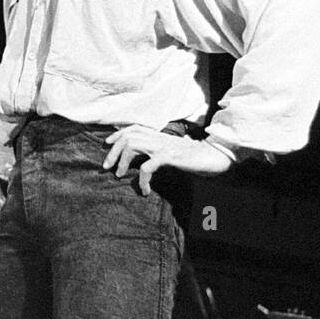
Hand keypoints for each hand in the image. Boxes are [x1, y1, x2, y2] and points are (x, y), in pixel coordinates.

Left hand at [102, 125, 231, 194]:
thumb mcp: (170, 150)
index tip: (106, 143)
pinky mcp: (169, 156)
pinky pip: (147, 166)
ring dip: (122, 162)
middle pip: (128, 136)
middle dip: (113, 151)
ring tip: (120, 175)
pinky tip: (144, 190)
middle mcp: (158, 137)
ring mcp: (163, 145)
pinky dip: (142, 179)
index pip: (132, 128)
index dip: (117, 134)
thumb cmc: (191, 157)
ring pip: (133, 145)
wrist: (213, 157)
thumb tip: (139, 157)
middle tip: (106, 166)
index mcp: (158, 135)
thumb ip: (156, 149)